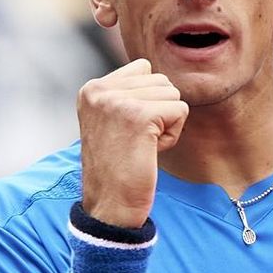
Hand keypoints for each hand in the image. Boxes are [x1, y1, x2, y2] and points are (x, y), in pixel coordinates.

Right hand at [77, 59, 187, 228]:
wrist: (110, 206)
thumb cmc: (117, 168)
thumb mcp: (109, 120)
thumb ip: (124, 92)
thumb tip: (147, 66)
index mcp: (91, 89)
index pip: (142, 68)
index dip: (147, 101)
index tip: (126, 131)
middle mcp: (100, 90)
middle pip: (160, 80)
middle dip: (159, 111)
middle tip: (136, 142)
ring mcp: (118, 101)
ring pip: (172, 93)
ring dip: (166, 123)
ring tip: (142, 146)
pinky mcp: (139, 115)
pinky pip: (180, 109)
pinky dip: (173, 134)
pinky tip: (150, 151)